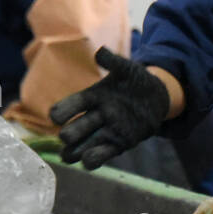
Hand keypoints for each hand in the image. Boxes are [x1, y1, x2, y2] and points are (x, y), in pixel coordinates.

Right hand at [50, 47, 170, 168]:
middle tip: (67, 136)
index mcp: (91, 97)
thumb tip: (100, 52)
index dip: (61, 111)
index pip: (70, 105)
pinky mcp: (119, 144)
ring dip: (74, 152)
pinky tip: (89, 160)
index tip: (56, 117)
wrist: (156, 96)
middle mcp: (94, 117)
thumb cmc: (137, 80)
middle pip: (74, 128)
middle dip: (69, 133)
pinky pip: (102, 154)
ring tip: (69, 156)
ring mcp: (106, 131)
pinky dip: (93, 159)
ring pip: (83, 146)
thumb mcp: (127, 69)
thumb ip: (113, 62)